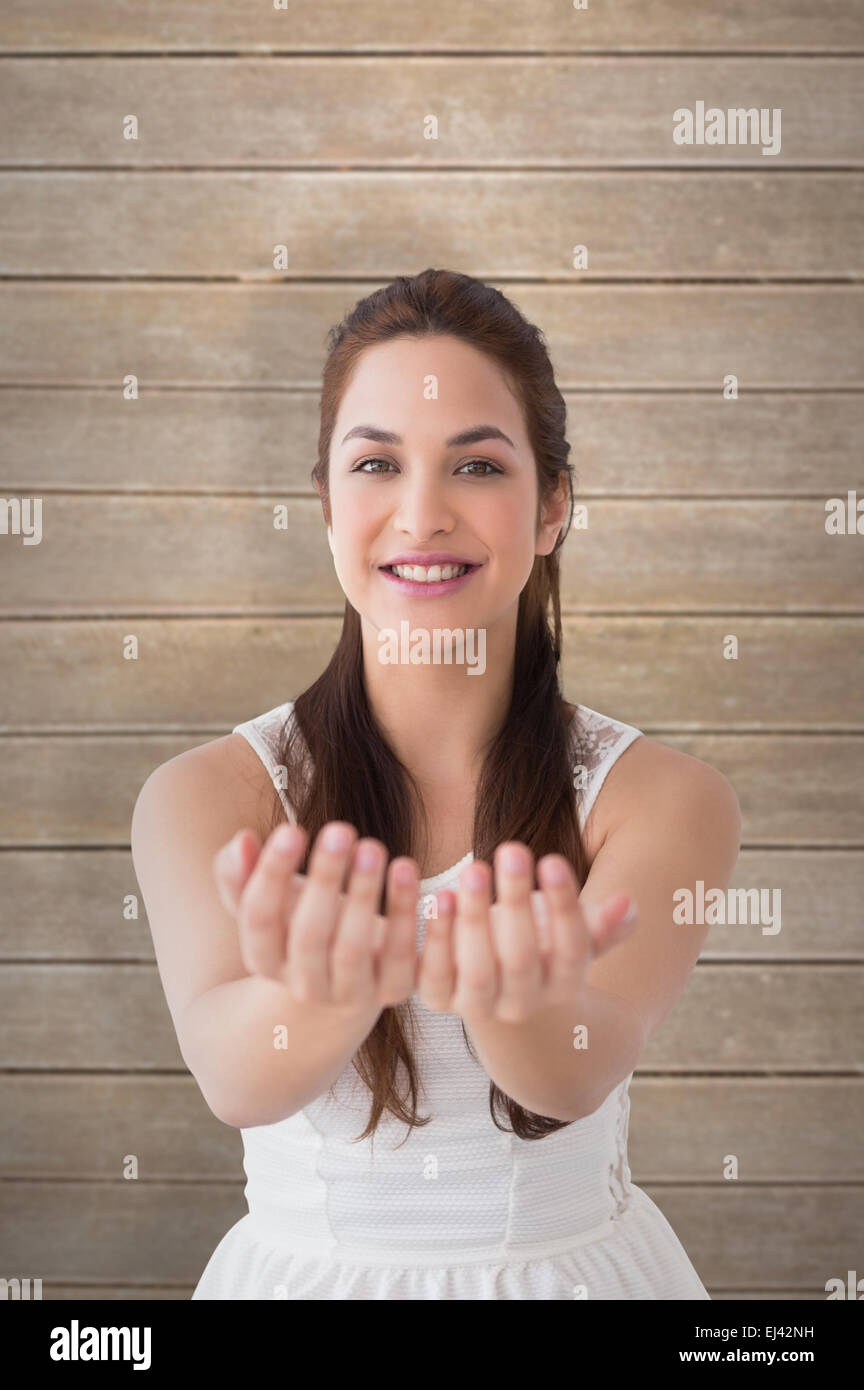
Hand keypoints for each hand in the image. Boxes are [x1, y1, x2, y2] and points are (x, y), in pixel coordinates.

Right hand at [212, 821, 421, 1009]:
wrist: (353, 972)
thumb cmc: (303, 918)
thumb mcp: (271, 897)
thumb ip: (242, 871)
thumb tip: (243, 840)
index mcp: (265, 961)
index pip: (260, 920)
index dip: (271, 875)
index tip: (291, 829)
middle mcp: (305, 985)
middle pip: (308, 936)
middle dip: (324, 879)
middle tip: (340, 829)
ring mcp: (350, 993)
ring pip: (353, 949)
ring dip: (363, 894)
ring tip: (372, 846)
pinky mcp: (393, 989)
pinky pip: (403, 958)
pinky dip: (408, 916)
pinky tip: (406, 869)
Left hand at [417, 842, 636, 1024]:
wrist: (490, 979)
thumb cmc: (536, 936)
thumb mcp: (570, 930)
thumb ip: (602, 922)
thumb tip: (628, 903)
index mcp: (564, 985)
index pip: (573, 950)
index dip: (564, 906)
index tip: (553, 859)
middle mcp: (524, 1002)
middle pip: (523, 957)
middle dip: (517, 901)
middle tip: (512, 849)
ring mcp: (480, 1006)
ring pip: (479, 969)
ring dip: (474, 918)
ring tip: (474, 869)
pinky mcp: (438, 999)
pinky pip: (434, 975)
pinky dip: (436, 936)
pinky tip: (441, 895)